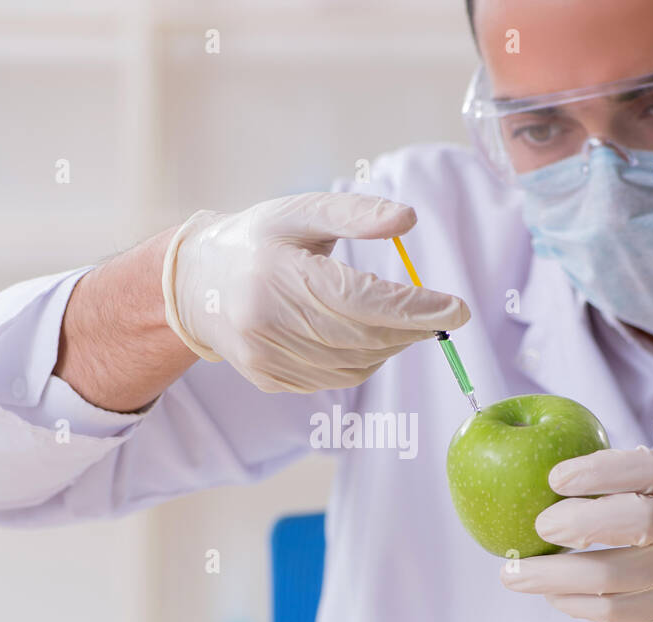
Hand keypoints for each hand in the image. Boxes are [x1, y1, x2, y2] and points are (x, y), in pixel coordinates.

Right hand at [160, 192, 469, 392]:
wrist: (196, 284)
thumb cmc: (256, 240)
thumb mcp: (300, 212)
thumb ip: (354, 213)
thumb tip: (407, 219)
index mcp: (276, 274)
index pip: (361, 300)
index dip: (414, 308)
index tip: (457, 308)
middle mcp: (267, 323)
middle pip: (363, 338)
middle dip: (412, 329)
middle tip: (441, 314)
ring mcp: (266, 357)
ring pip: (353, 365)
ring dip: (392, 347)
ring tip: (406, 322)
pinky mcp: (269, 379)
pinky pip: (334, 379)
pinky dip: (365, 362)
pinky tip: (370, 339)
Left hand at [500, 446, 652, 621]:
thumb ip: (630, 482)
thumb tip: (542, 470)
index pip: (650, 469)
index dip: (601, 471)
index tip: (555, 478)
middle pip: (637, 523)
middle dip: (579, 523)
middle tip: (538, 524)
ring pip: (614, 577)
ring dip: (555, 576)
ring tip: (513, 574)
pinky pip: (613, 611)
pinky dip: (572, 602)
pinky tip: (549, 595)